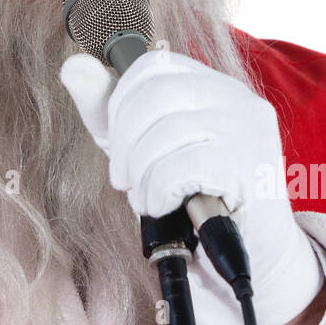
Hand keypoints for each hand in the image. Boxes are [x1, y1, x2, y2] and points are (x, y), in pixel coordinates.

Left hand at [59, 49, 323, 324]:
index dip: (121, 104)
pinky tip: (165, 207)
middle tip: (125, 179)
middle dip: (125, 142)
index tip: (120, 145)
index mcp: (212, 85)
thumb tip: (73, 66)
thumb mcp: (140, 148)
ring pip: (166, 132)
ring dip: (142, 176)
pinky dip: (159, 191)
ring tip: (147, 200)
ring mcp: (249, 129)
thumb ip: (105, 109)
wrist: (250, 258)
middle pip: (154, 94)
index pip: (152, 65)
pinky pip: (182, 167)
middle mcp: (237, 97)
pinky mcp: (252, 167)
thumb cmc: (193, 201)